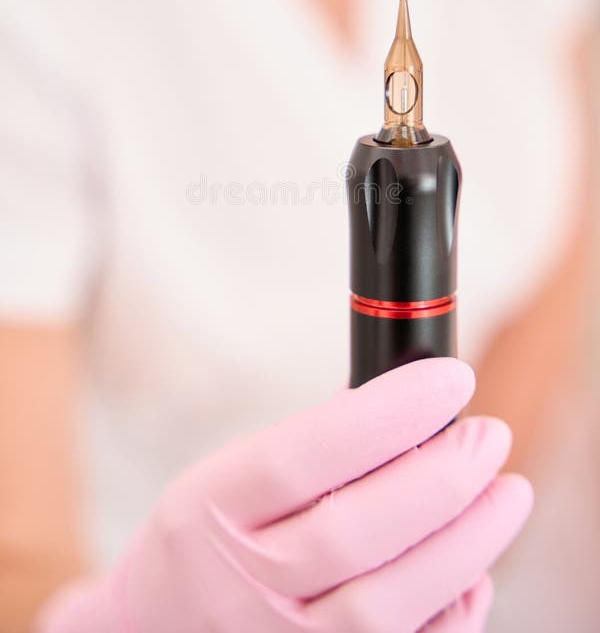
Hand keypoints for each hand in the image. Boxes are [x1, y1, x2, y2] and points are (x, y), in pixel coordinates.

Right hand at [37, 358, 531, 632]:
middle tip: (488, 436)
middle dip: (440, 477)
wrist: (158, 631)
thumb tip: (408, 402)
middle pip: (353, 534)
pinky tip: (474, 568)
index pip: (300, 457)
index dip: (385, 415)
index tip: (449, 379)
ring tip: (504, 494)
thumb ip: (309, 445)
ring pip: (385, 608)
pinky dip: (452, 613)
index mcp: (206, 510)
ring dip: (464, 544)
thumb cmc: (208, 539)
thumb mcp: (228, 476)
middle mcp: (237, 586)